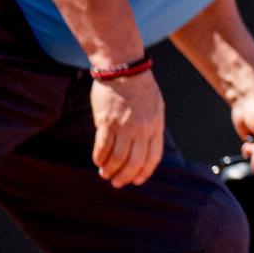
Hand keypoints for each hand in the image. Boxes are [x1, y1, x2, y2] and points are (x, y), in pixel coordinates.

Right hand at [90, 72, 164, 187]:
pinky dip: (99, 157)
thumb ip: (151, 128)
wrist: (123, 69)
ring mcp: (123, 126)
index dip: (144, 172)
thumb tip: (144, 148)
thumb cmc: (140, 88)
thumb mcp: (156, 108)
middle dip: (125, 176)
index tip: (137, 181)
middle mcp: (141, 129)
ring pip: (117, 157)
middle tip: (117, 183)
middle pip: (134, 162)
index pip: (153, 157)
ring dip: (110, 170)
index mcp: (156, 126)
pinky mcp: (106, 122)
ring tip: (105, 175)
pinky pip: (102, 146)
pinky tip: (98, 162)